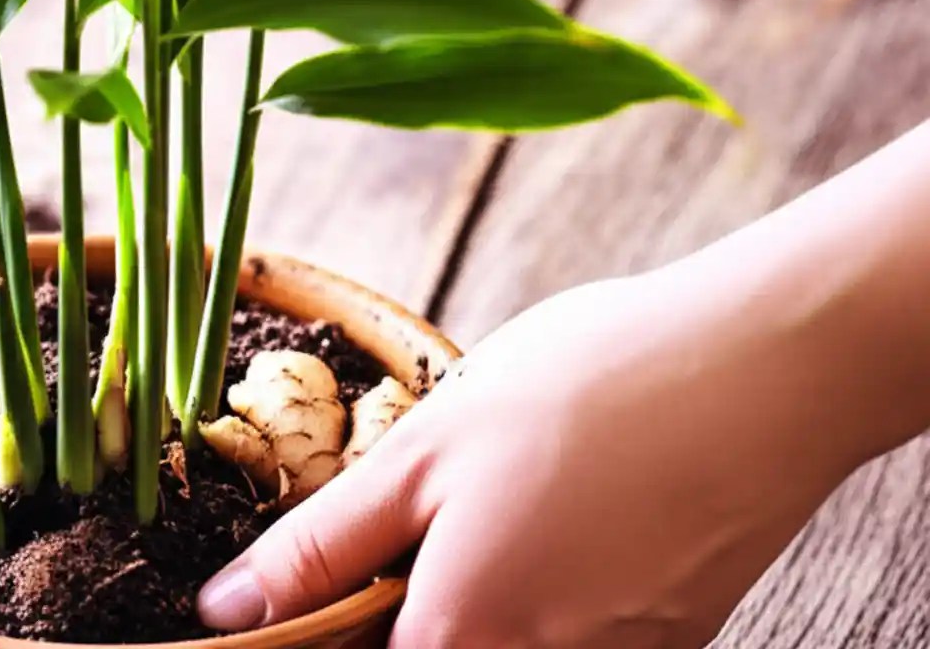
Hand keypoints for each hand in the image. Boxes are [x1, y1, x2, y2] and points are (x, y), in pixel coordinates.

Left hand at [196, 274, 876, 647]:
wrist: (761, 368)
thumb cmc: (585, 392)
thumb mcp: (426, 450)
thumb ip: (322, 545)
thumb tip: (227, 606)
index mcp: (458, 636)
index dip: (316, 631)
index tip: (321, 586)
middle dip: (407, 603)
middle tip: (425, 520)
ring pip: (509, 643)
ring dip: (482, 593)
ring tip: (511, 500)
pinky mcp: (671, 641)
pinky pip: (582, 634)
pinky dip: (556, 589)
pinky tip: (573, 513)